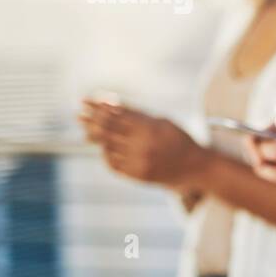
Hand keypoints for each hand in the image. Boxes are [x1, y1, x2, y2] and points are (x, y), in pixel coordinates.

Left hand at [79, 99, 206, 187]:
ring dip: (95, 138)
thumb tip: (111, 104)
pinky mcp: (138, 176)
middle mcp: (143, 146)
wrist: (197, 168)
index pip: (115, 115)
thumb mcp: (162, 121)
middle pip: (107, 130)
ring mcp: (139, 162)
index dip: (98, 107)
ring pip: (107, 147)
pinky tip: (103, 148)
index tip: (85, 101)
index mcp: (150, 128)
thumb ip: (138, 114)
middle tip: (78, 114)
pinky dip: (106, 154)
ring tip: (87, 130)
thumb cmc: (179, 140)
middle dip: (90, 120)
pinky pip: (113, 164)